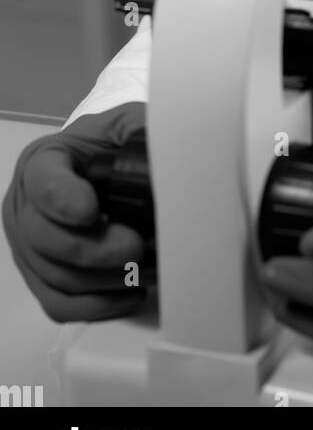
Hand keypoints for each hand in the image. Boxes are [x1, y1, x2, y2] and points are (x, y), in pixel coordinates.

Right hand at [1, 103, 150, 322]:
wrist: (106, 165)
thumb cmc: (114, 143)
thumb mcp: (126, 122)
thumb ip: (140, 128)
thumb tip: (172, 150)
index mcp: (42, 162)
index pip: (42, 183)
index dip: (64, 201)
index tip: (93, 212)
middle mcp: (24, 205)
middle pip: (43, 238)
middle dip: (92, 249)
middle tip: (136, 247)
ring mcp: (29, 247)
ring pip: (53, 276)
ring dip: (102, 280)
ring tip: (143, 270)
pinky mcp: (42, 279)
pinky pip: (59, 305)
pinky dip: (97, 306)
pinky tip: (133, 294)